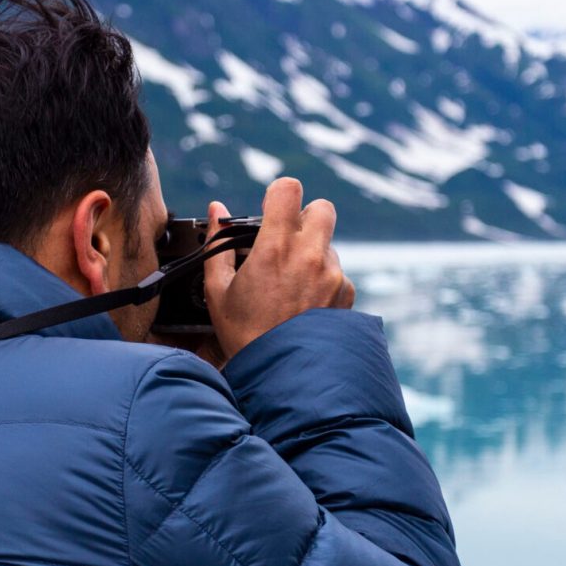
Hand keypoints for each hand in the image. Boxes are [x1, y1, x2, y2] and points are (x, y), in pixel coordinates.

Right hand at [203, 178, 354, 358]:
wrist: (282, 376)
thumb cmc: (244, 335)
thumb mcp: (218, 291)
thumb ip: (217, 245)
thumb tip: (217, 211)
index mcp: (275, 247)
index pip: (288, 189)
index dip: (278, 195)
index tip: (271, 211)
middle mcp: (310, 255)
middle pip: (322, 208)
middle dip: (305, 217)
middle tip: (287, 241)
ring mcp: (333, 274)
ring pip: (328, 244)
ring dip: (314, 253)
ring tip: (291, 286)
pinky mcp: (348, 293)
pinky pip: (338, 273)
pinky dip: (324, 281)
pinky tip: (305, 304)